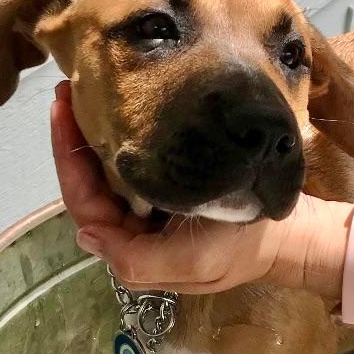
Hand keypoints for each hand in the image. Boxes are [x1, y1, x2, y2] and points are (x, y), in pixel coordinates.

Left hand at [50, 81, 348, 296]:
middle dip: (74, 141)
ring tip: (83, 95)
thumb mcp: (193, 262)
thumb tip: (85, 233)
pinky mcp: (171, 189)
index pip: (86, 205)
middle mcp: (133, 228)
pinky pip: (135, 165)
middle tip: (66, 91)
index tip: (62, 112)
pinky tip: (120, 112)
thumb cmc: (242, 247)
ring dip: (93, 136)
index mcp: (132, 247)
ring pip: (108, 174)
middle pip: (89, 185)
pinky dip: (123, 139)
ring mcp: (151, 209)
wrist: (291, 235)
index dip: (68, 161)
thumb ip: (136, 260)